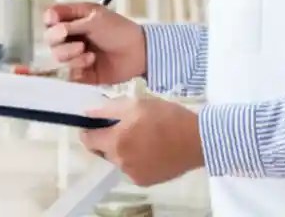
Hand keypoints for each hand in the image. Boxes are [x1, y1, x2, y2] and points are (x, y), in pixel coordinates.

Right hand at [43, 2, 145, 84]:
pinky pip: (67, 72)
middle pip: (49, 39)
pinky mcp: (80, 71)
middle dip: (60, 41)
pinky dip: (77, 67)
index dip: (50, 21)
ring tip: (88, 54)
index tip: (57, 23)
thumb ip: (71, 23)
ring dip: (71, 55)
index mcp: (73, 18)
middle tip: (78, 43)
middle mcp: (71, 35)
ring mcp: (74, 54)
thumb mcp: (95, 19)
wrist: (138, 53)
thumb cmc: (120, 30)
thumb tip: (52, 25)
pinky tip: (91, 62)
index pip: (50, 17)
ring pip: (57, 56)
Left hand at [80, 96, 204, 186]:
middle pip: (101, 151)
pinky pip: (131, 168)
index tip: (98, 123)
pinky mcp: (144, 181)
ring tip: (142, 137)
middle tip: (123, 127)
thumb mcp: (136, 104)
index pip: (87, 139)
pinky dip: (135, 160)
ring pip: (117, 160)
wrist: (197, 140)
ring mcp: (132, 174)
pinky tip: (150, 149)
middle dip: (106, 139)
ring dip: (122, 149)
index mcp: (116, 141)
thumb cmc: (166, 117)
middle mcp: (120, 161)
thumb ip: (108, 109)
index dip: (89, 129)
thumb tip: (88, 114)